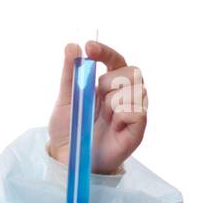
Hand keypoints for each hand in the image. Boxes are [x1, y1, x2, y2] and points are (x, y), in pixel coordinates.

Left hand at [47, 40, 148, 174]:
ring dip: (114, 100)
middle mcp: (124, 95)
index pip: (115, 59)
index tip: (89, 47)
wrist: (69, 158)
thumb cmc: (69, 129)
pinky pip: (138, 111)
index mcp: (108, 84)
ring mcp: (133, 111)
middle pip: (133, 70)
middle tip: (98, 95)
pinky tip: (113, 125)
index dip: (104, 51)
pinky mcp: (137, 129)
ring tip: (103, 116)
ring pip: (136, 89)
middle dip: (112, 79)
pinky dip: (122, 115)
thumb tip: (72, 45)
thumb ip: (69, 74)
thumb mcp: (64, 100)